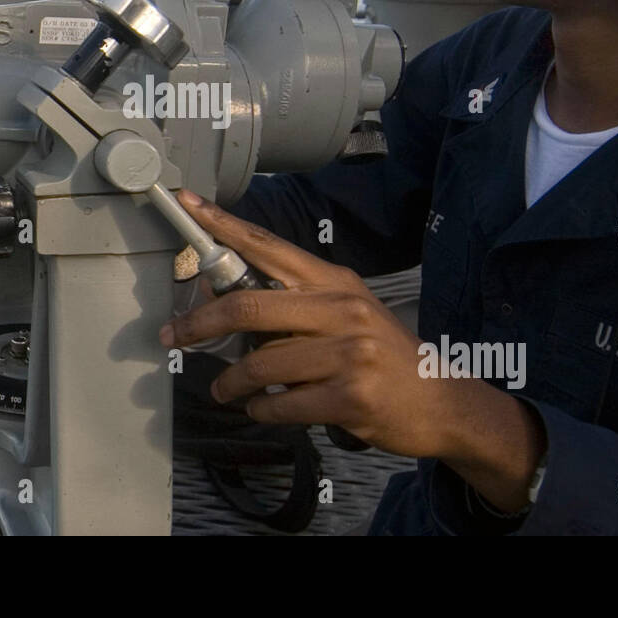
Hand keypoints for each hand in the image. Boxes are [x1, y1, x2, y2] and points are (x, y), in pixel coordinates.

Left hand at [160, 190, 546, 512]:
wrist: (443, 401)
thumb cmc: (385, 355)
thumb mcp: (347, 312)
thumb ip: (294, 302)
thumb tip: (225, 294)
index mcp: (335, 282)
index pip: (269, 246)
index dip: (223, 226)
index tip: (189, 207)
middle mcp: (341, 310)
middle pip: (249, 306)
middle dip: (200, 323)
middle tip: (174, 336)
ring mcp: (348, 354)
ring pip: (259, 364)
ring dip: (231, 383)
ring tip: (227, 391)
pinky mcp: (350, 397)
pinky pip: (281, 404)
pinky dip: (260, 410)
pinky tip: (262, 409)